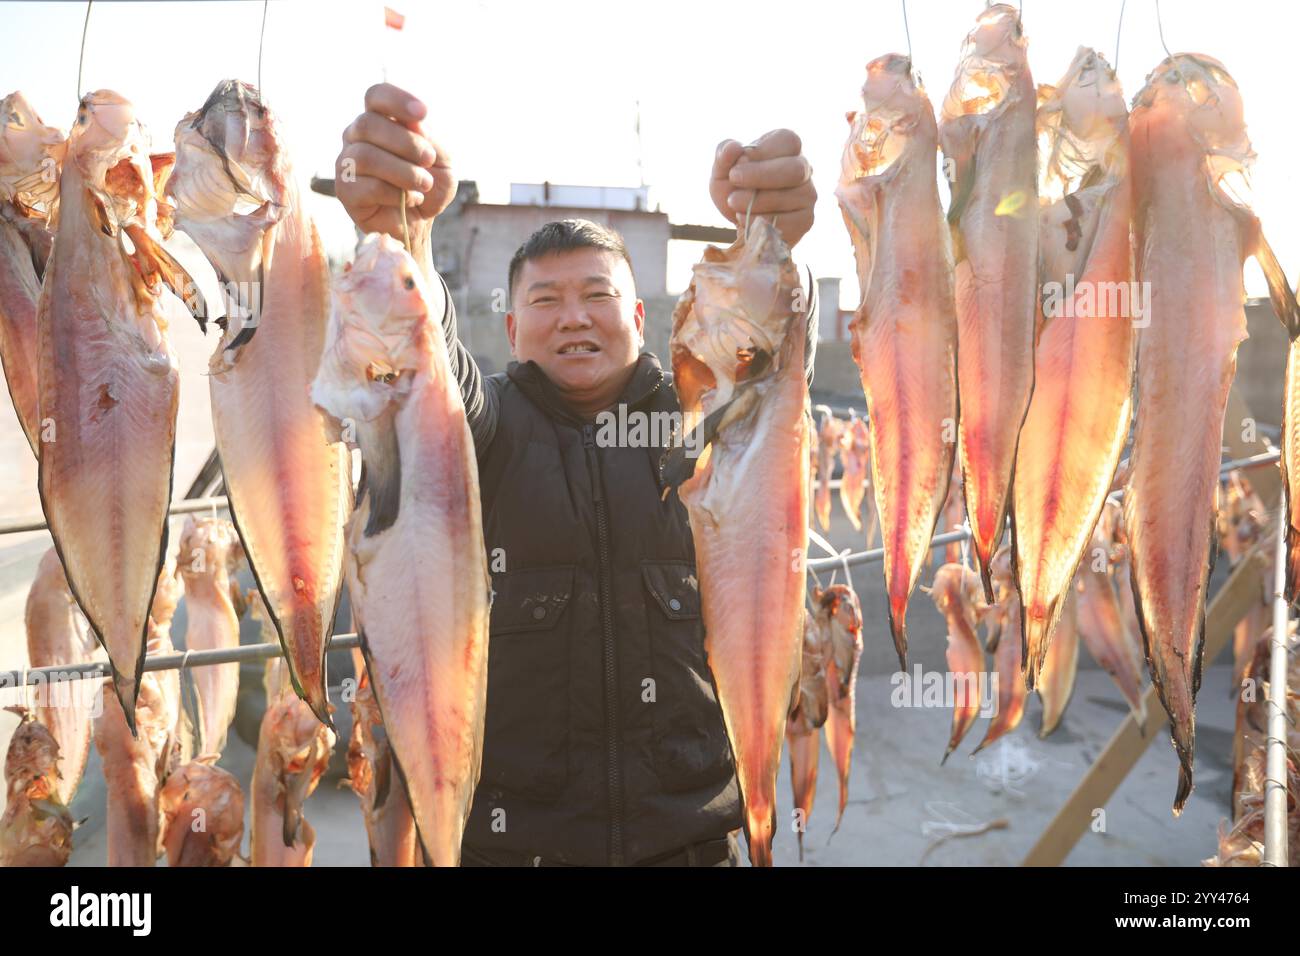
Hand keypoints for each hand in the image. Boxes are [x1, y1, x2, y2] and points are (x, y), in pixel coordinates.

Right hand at [336, 83, 456, 242]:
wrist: (420, 221)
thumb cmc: (428, 185)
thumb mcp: (442, 162)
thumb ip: (431, 142)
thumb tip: (413, 126)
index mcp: (380, 119)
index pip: (376, 95)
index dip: (396, 99)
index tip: (424, 113)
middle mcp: (357, 136)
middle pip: (369, 124)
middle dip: (406, 142)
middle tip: (429, 160)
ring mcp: (347, 162)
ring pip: (366, 156)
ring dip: (403, 171)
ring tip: (424, 185)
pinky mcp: (345, 190)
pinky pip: (366, 185)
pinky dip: (394, 193)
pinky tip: (407, 199)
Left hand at [709, 129, 815, 248]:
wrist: (739, 219)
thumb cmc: (735, 187)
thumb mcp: (723, 169)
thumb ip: (724, 155)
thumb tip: (733, 148)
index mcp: (787, 147)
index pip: (787, 141)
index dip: (762, 152)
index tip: (737, 164)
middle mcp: (803, 168)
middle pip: (795, 169)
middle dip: (761, 175)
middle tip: (734, 180)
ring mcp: (808, 195)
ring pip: (790, 197)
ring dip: (756, 201)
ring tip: (733, 202)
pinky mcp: (805, 220)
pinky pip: (788, 222)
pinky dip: (761, 221)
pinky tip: (744, 219)